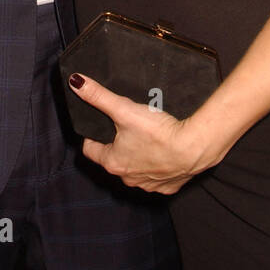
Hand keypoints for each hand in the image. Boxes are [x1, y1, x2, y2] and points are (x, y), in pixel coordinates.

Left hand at [68, 74, 216, 194]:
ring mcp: (148, 185)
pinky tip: (163, 151)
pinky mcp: (168, 187)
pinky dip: (157, 165)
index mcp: (113, 163)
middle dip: (116, 144)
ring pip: (135, 169)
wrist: (194, 148)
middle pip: (114, 159)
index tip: (100, 123)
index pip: (90, 150)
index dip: (92, 135)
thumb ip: (99, 96)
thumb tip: (76, 82)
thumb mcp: (124, 109)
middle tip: (125, 125)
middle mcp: (128, 179)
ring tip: (145, 136)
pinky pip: (157, 176)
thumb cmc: (158, 132)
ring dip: (137, 156)